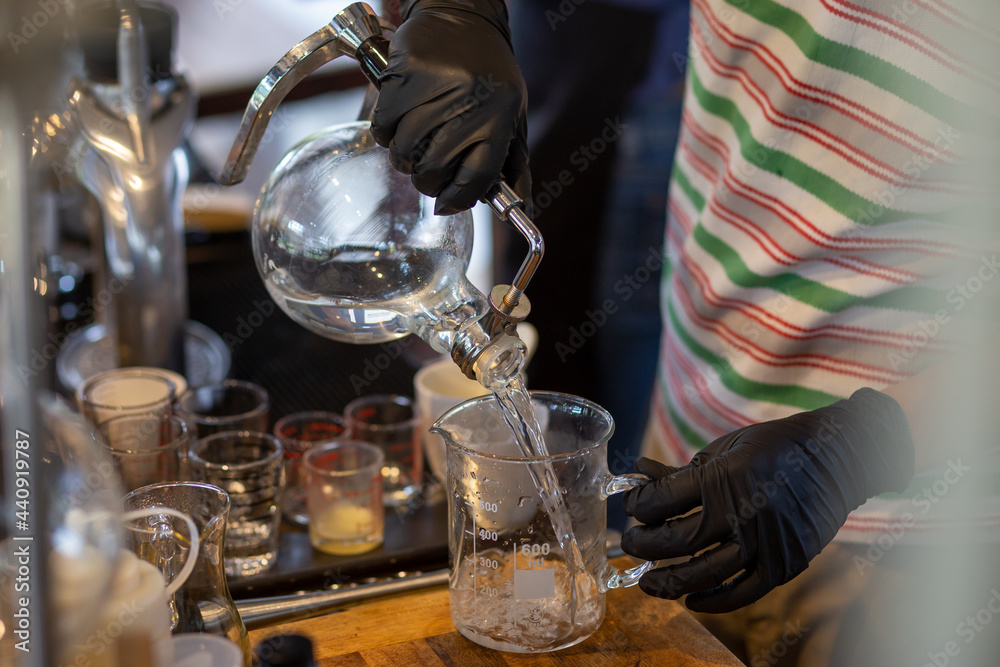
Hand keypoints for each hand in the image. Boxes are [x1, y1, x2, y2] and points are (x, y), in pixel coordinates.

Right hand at [371, 0, 529, 214]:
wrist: (462, 15)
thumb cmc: (488, 74)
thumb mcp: (512, 117)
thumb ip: (514, 165)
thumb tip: (521, 210)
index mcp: (501, 118)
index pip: (476, 179)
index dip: (456, 200)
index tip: (445, 204)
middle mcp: (473, 102)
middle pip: (433, 169)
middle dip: (425, 179)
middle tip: (425, 169)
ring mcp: (438, 86)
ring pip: (404, 150)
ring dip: (402, 156)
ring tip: (412, 140)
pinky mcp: (406, 71)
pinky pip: (382, 125)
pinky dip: (384, 132)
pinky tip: (397, 119)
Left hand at [621, 389, 913, 612]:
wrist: (838, 457)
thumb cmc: (776, 445)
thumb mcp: (726, 447)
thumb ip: (684, 470)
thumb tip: (640, 475)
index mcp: (724, 477)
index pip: (662, 500)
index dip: (638, 505)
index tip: (630, 507)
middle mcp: (742, 513)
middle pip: (676, 541)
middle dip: (643, 545)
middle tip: (629, 546)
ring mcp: (764, 543)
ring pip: (704, 573)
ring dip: (669, 581)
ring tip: (648, 582)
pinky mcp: (784, 564)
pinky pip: (742, 593)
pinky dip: (713, 601)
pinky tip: (691, 600)